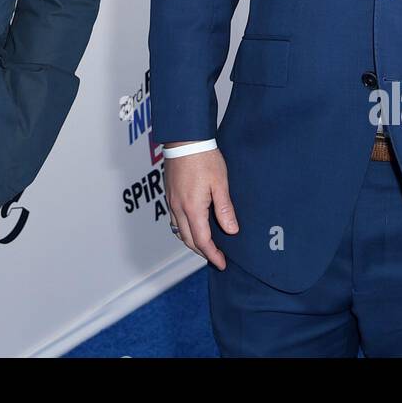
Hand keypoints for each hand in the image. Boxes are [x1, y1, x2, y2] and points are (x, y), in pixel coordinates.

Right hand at [163, 145, 237, 268]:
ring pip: (178, 231)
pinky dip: (184, 229)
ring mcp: (171, 201)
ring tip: (205, 245)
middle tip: (215, 258)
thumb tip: (231, 231)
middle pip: (188, 240)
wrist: (184, 139)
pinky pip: (174, 219)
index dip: (212, 255)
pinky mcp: (169, 193)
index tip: (221, 263)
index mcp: (192, 208)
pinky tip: (193, 225)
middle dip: (202, 252)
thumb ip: (225, 209)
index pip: (202, 241)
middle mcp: (178, 208)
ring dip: (191, 241)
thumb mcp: (220, 183)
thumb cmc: (203, 157)